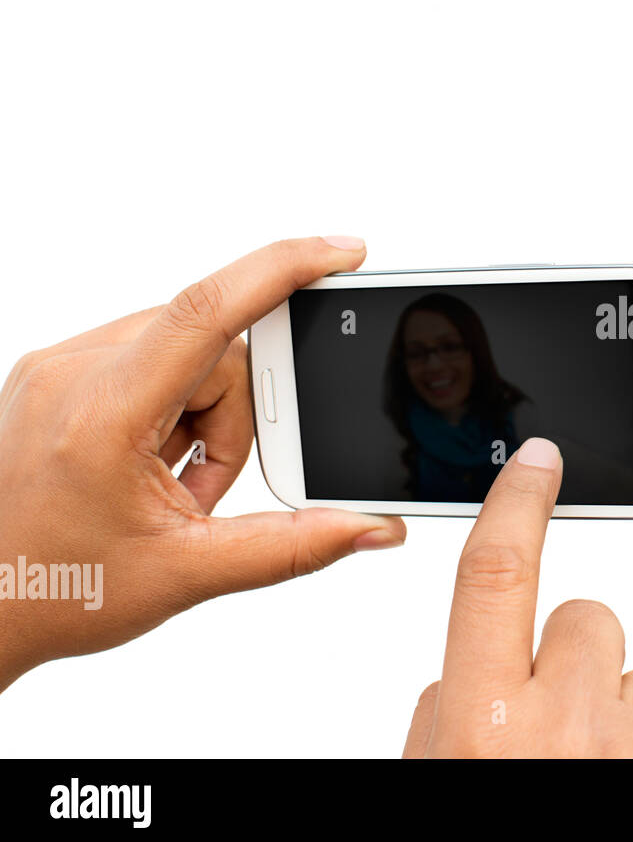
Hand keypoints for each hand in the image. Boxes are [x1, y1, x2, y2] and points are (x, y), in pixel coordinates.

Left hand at [0, 237, 405, 690]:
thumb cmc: (52, 589)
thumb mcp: (186, 574)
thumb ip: (292, 546)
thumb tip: (371, 526)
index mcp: (101, 415)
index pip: (208, 310)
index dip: (285, 269)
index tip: (345, 253)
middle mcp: (73, 372)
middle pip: (213, 348)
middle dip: (233, 417)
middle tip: (198, 485)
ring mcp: (61, 369)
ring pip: (187, 354)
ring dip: (204, 417)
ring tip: (168, 486)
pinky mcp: (60, 374)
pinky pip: (153, 361)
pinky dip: (175, 410)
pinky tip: (151, 464)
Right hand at [402, 437, 632, 757]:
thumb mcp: (441, 780)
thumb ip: (446, 717)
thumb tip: (462, 672)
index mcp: (486, 727)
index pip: (496, 578)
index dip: (516, 506)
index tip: (537, 461)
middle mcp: (568, 729)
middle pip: (588, 620)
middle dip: (579, 659)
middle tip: (561, 734)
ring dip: (630, 720)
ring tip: (604, 775)